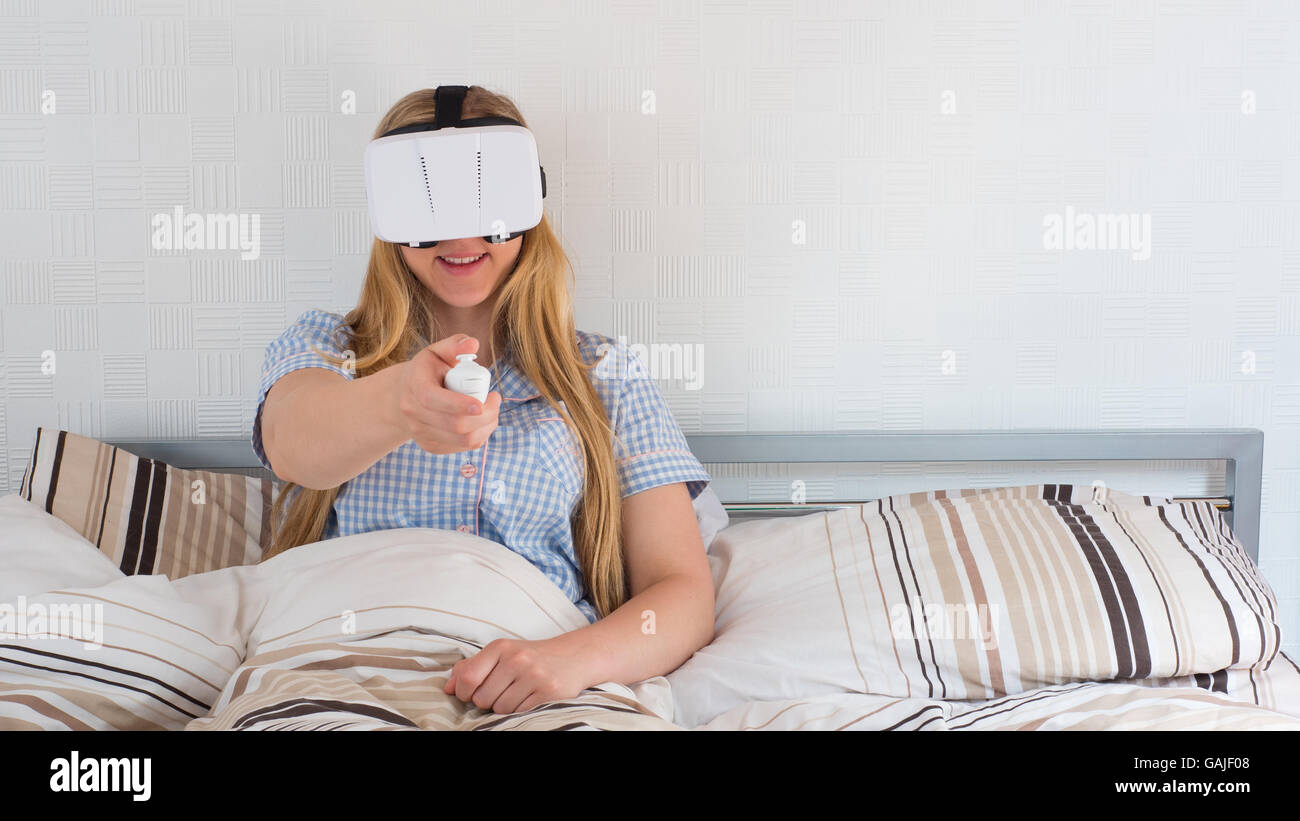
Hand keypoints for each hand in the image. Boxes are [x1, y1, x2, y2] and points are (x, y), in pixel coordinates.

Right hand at [393, 333, 501, 454]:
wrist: (405, 396)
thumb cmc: (428, 371)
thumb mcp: (437, 352)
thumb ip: (455, 345)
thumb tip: (473, 344)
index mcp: (415, 387)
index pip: (433, 400)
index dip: (459, 404)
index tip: (481, 403)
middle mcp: (414, 414)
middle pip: (455, 425)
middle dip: (484, 415)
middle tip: (496, 400)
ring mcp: (421, 434)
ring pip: (463, 440)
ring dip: (486, 426)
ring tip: (492, 410)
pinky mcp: (432, 446)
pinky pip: (464, 447)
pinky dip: (481, 435)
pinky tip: (483, 421)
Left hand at [443, 637, 591, 713]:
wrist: (573, 656)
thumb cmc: (531, 657)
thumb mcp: (501, 654)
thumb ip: (471, 667)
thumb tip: (448, 688)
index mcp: (500, 647)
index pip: (468, 677)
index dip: (464, 693)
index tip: (471, 693)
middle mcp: (517, 658)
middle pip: (482, 699)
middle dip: (488, 701)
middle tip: (503, 691)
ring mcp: (534, 675)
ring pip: (500, 709)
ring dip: (505, 707)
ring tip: (518, 693)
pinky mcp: (548, 691)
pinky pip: (520, 713)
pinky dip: (520, 710)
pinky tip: (529, 698)